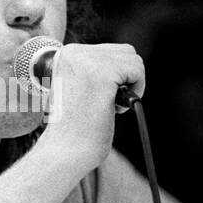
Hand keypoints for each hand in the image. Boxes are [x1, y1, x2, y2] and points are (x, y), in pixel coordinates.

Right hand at [37, 42, 145, 173]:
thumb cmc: (74, 129)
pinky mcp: (102, 73)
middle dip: (125, 79)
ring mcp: (87, 60)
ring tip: (112, 106)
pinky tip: (117, 108)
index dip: (115, 78)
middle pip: (124, 52)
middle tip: (108, 104)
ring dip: (132, 84)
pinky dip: (137, 90)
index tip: (99, 100)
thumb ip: (96, 70)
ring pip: (133, 59)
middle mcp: (74, 51)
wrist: (64, 151)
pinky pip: (137, 70)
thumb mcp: (80, 88)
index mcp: (66, 54)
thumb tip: (127, 61)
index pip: (108, 51)